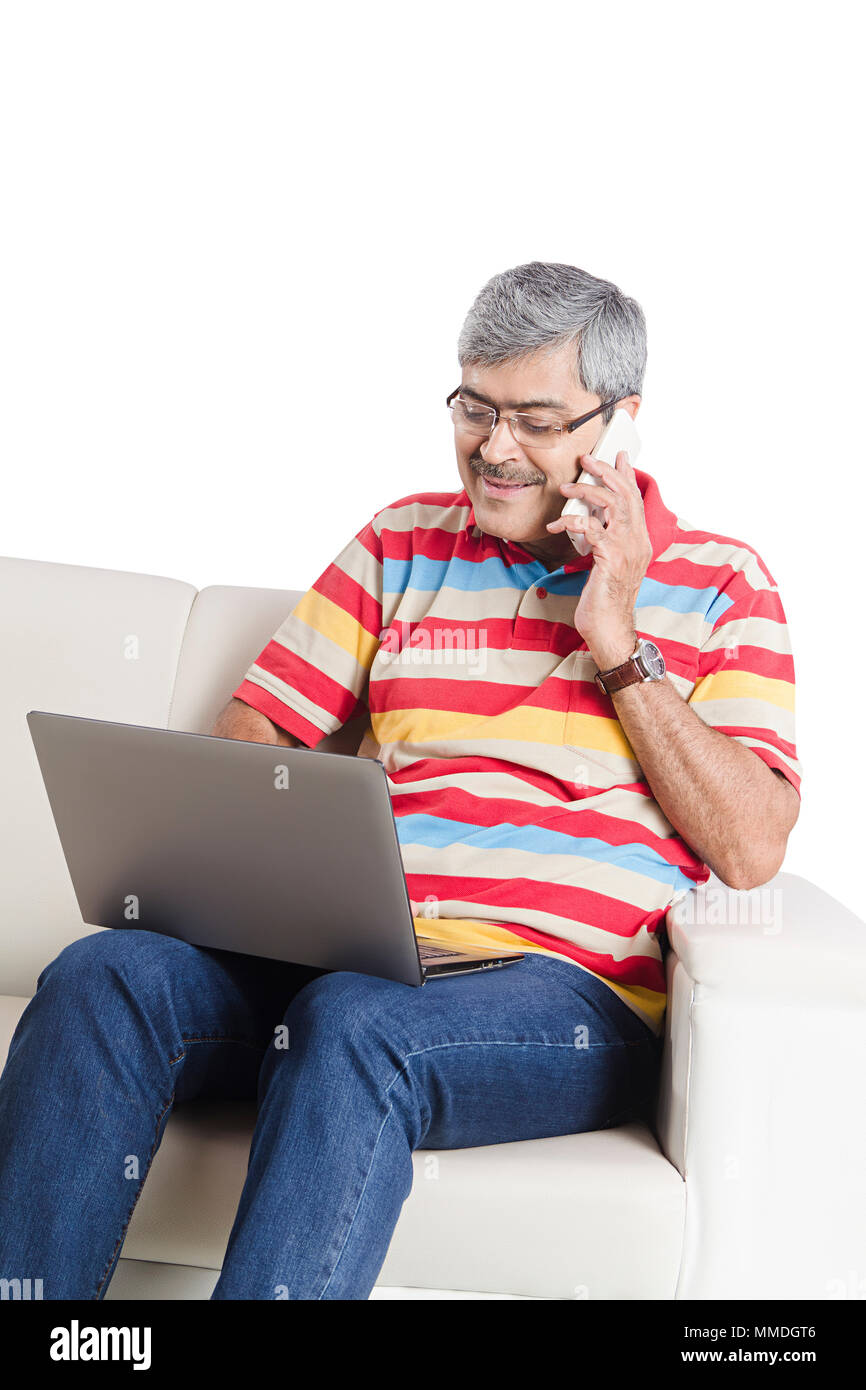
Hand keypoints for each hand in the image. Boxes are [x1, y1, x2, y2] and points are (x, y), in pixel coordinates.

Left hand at [545, 449, 651, 668]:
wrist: (609, 629)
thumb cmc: (604, 601)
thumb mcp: (607, 566)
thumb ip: (604, 542)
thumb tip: (589, 524)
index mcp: (639, 542)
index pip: (636, 500)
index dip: (626, 476)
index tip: (618, 456)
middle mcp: (638, 542)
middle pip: (627, 495)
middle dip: (607, 472)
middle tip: (588, 459)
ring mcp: (627, 550)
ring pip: (613, 505)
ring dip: (589, 491)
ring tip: (568, 486)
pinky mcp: (611, 560)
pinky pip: (591, 528)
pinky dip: (572, 520)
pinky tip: (556, 523)